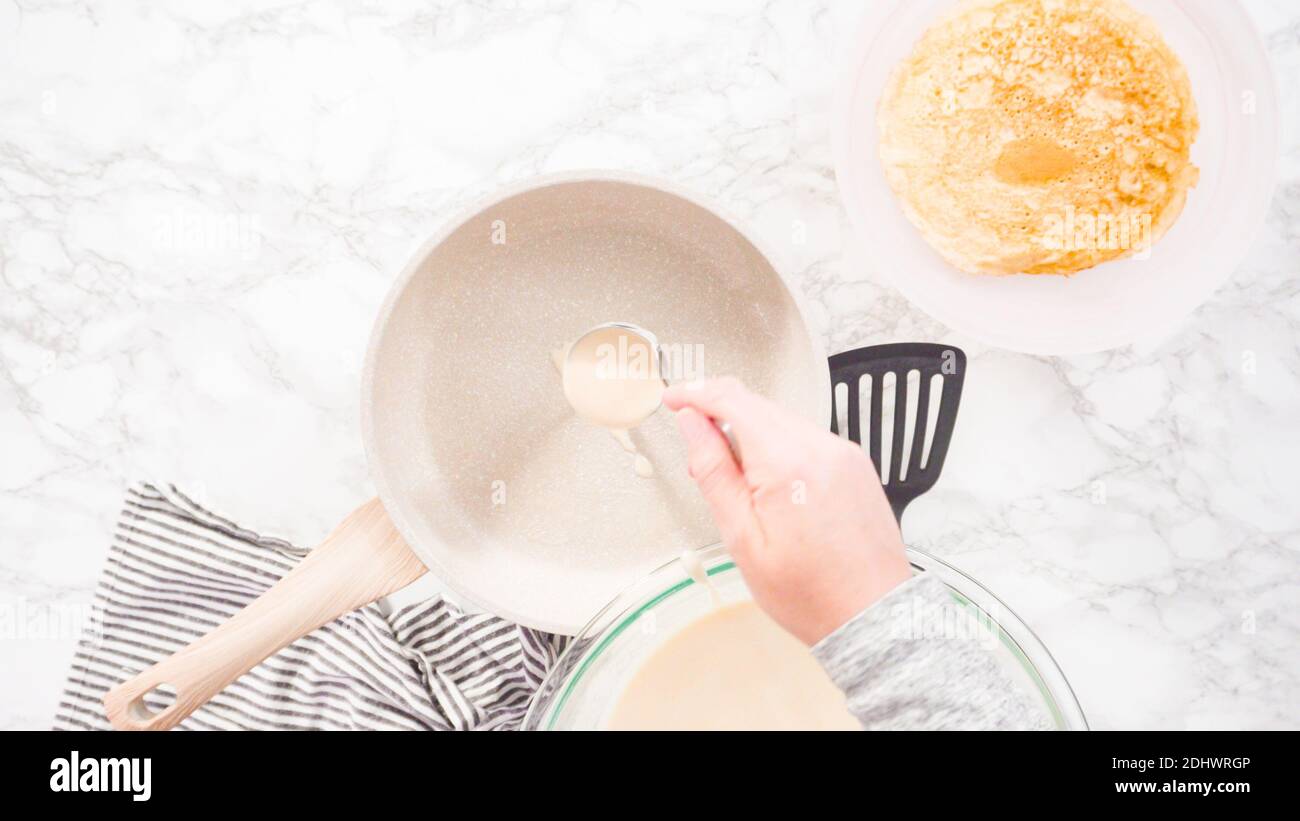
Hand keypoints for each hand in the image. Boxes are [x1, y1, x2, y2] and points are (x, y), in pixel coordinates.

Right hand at [664, 378, 911, 644]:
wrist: (871, 614)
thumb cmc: (811, 592)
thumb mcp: (742, 538)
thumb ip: (714, 472)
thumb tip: (691, 426)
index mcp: (788, 464)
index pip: (732, 400)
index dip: (695, 393)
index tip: (674, 398)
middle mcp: (821, 448)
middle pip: (757, 404)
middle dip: (720, 415)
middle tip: (699, 452)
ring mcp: (844, 453)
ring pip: (781, 419)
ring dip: (751, 432)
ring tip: (740, 483)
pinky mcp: (856, 463)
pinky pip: (806, 436)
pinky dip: (780, 446)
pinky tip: (773, 484)